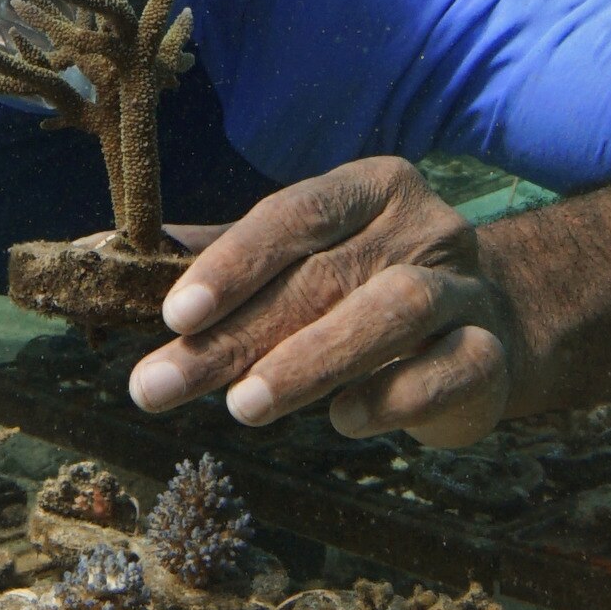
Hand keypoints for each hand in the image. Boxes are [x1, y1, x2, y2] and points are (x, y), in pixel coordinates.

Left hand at [126, 157, 532, 446]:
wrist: (482, 332)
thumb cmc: (364, 291)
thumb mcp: (301, 262)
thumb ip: (224, 258)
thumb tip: (119, 248)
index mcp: (373, 190)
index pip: (301, 213)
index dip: (236, 261)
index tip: (174, 315)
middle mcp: (427, 228)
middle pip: (328, 275)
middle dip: (238, 335)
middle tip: (161, 386)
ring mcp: (467, 289)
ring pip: (395, 311)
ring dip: (312, 361)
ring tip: (245, 406)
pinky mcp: (491, 355)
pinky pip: (447, 370)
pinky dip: (392, 395)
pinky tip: (345, 419)